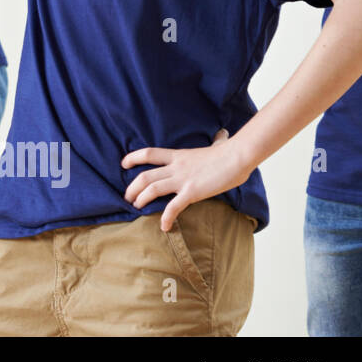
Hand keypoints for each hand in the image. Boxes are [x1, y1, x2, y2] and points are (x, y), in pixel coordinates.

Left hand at [122, 129, 253, 230]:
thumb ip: (216, 141)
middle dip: (132, 188)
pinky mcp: (192, 192)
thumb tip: (223, 135)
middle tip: (127, 197)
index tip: (123, 164)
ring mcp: (183, 179)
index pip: (148, 154)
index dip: (133, 158)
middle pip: (144, 176)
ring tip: (136, 208)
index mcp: (178, 155)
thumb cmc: (231, 152)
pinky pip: (174, 207)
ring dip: (141, 199)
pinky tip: (164, 226)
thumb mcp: (217, 144)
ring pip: (152, 189)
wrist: (238, 156)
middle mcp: (176, 167)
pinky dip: (166, 217)